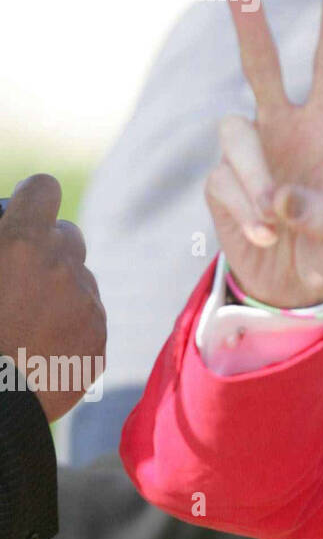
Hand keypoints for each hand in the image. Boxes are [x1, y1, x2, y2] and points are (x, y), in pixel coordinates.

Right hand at [0, 174, 106, 421]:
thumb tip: (6, 228)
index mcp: (21, 243)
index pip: (43, 189)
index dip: (30, 199)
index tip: (20, 213)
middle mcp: (62, 267)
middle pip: (68, 235)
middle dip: (46, 247)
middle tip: (17, 272)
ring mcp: (86, 305)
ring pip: (78, 280)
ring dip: (57, 291)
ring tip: (20, 322)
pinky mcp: (98, 342)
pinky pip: (88, 320)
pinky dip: (67, 328)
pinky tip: (36, 350)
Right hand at [205, 0, 322, 307]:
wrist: (302, 288)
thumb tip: (280, 199)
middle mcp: (286, 130)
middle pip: (262, 68)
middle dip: (251, 27)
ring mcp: (251, 154)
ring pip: (234, 132)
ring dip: (254, 173)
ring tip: (277, 217)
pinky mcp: (222, 183)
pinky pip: (222, 182)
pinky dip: (245, 211)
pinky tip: (266, 235)